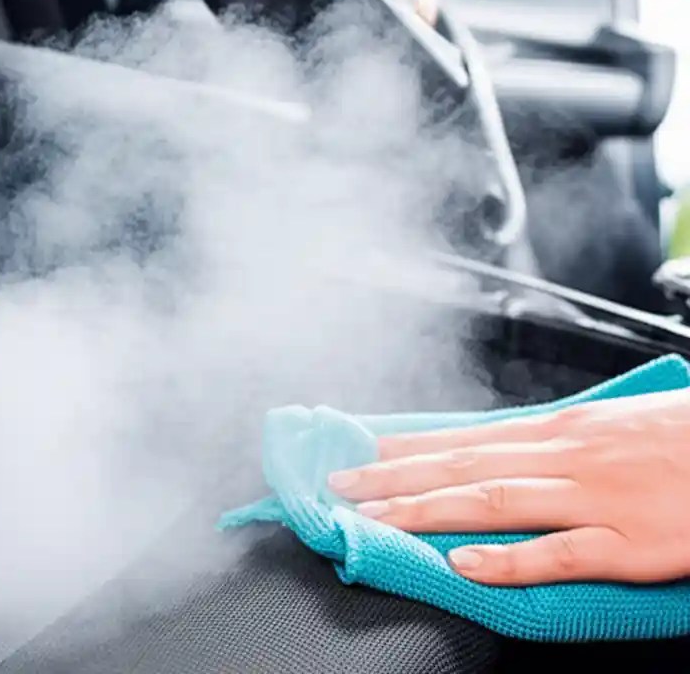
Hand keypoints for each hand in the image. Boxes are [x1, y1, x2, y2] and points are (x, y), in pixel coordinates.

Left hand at [326, 389, 689, 585]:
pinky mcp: (634, 542)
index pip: (468, 436)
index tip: (358, 450)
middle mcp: (572, 456)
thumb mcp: (619, 428)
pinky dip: (508, 559)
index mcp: (567, 431)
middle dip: (394, 474)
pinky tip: (463, 564)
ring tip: (372, 516)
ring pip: (495, 499)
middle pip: (465, 463)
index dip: (408, 446)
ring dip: (426, 507)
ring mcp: (600, 498)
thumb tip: (504, 449)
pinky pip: (561, 552)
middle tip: (338, 484)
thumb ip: (561, 442)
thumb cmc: (689, 441)